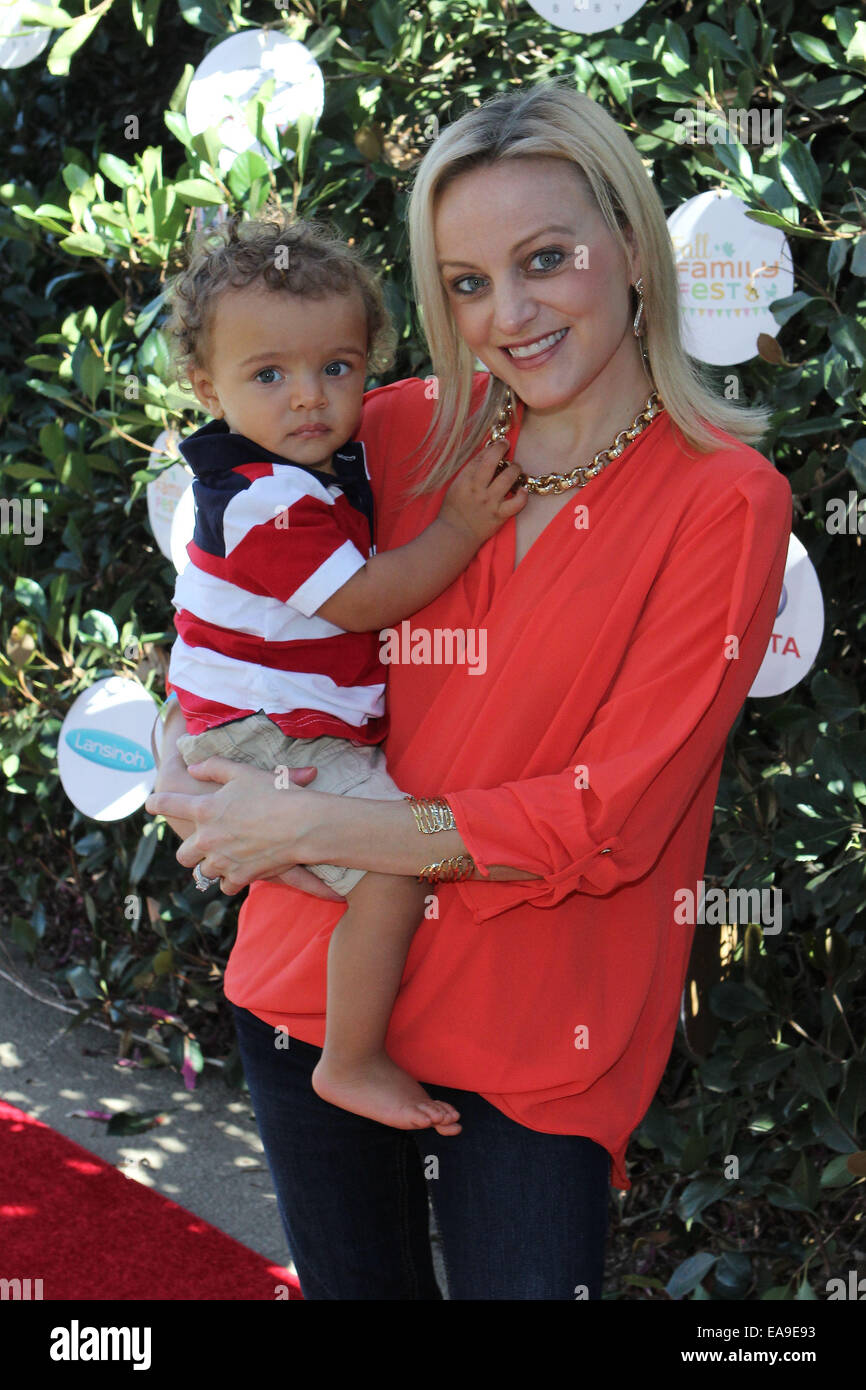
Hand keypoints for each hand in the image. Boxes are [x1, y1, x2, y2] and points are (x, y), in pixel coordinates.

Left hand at [145, 757, 344, 900]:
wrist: (301, 825)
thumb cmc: (274, 793)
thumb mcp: (242, 771)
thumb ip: (213, 767)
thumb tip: (193, 768)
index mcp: (204, 809)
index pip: (167, 805)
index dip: (156, 803)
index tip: (150, 804)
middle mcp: (206, 838)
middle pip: (182, 855)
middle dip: (190, 852)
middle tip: (201, 846)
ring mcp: (221, 861)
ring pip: (203, 874)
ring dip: (211, 867)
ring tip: (224, 861)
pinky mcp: (239, 878)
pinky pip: (226, 886)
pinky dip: (231, 881)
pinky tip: (239, 872)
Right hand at [438, 438, 526, 546]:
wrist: (455, 534)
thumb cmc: (454, 509)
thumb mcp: (456, 486)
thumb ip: (470, 471)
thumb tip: (486, 455)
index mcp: (465, 479)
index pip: (481, 456)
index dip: (493, 447)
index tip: (500, 444)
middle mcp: (478, 488)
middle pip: (493, 461)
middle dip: (502, 449)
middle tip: (507, 448)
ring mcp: (490, 502)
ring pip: (508, 478)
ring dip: (515, 469)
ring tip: (516, 469)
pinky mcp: (499, 515)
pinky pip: (517, 503)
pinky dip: (523, 495)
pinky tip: (522, 491)